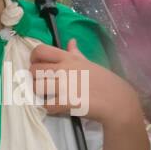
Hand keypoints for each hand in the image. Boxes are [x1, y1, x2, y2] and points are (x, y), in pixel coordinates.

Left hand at [29, 38, 150, 149]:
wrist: (116, 100)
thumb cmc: (104, 81)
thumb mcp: (90, 63)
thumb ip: (76, 53)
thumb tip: (71, 42)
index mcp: (69, 58)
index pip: (40, 50)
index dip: (33, 58)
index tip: (36, 65)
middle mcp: (64, 69)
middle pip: (34, 70)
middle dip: (33, 78)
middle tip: (41, 84)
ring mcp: (64, 86)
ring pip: (36, 87)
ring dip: (38, 93)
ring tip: (46, 95)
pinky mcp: (66, 102)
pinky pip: (46, 105)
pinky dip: (48, 108)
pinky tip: (55, 107)